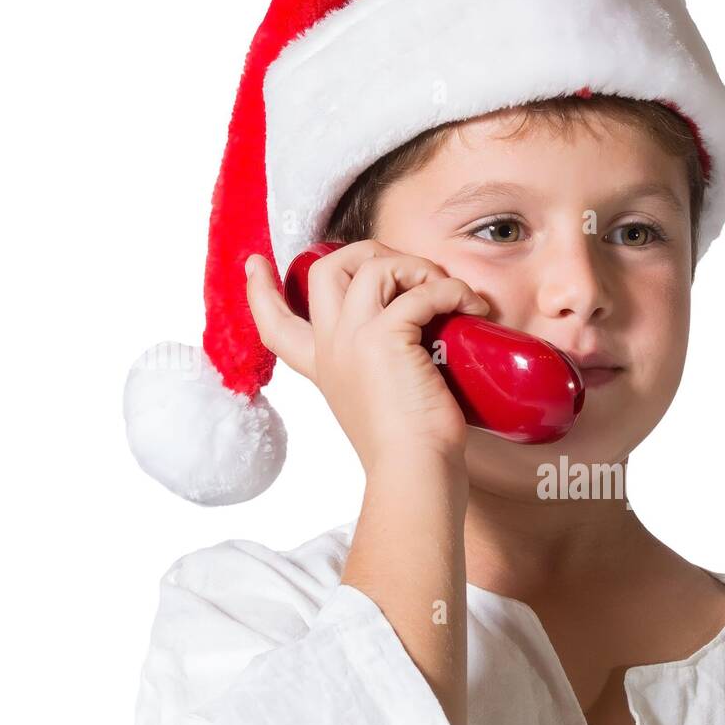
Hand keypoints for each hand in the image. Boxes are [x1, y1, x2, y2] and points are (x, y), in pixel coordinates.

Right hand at [245, 239, 490, 470]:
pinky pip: (419, 291)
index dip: (260, 291)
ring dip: (420, 268)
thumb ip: (380, 370)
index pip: (275, 323)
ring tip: (450, 292)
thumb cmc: (411, 446)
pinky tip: (470, 307)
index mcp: (323, 365)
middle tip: (415, 271)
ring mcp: (353, 338)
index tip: (254, 263)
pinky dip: (450, 290)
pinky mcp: (385, 337)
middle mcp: (331, 346)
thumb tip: (424, 338)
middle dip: (373, 253)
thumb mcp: (378, 400)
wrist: (414, 471)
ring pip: (373, 266)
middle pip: (328, 268)